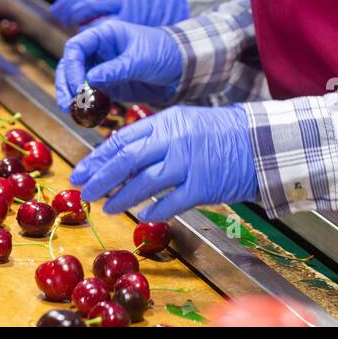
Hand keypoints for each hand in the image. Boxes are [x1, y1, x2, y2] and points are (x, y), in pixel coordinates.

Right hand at [55, 19, 184, 109]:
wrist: (183, 68)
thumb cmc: (164, 52)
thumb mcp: (139, 59)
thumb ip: (115, 69)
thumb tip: (90, 80)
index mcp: (104, 34)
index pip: (76, 47)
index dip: (71, 66)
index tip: (76, 86)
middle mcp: (100, 50)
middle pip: (71, 65)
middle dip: (66, 84)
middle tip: (68, 103)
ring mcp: (103, 68)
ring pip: (78, 81)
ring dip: (73, 96)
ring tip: (73, 112)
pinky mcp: (110, 85)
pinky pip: (91, 95)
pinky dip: (87, 105)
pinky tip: (88, 115)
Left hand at [70, 104, 257, 220]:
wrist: (258, 142)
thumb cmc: (217, 132)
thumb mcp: (182, 122)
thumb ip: (152, 137)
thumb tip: (118, 154)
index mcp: (164, 122)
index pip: (121, 140)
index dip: (96, 159)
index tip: (80, 173)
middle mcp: (173, 140)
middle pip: (126, 161)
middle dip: (100, 179)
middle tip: (85, 193)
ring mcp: (188, 163)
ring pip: (144, 183)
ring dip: (122, 198)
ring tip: (107, 208)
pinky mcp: (203, 186)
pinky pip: (171, 202)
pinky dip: (154, 211)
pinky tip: (142, 216)